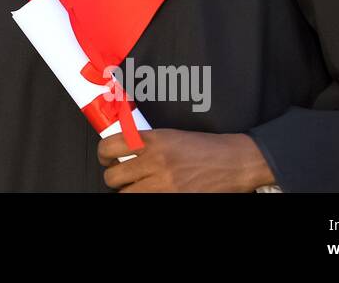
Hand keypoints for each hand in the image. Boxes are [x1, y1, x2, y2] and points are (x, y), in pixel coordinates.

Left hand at [98, 129, 275, 191]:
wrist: (235, 162)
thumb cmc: (207, 148)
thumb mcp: (170, 136)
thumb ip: (145, 143)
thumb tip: (122, 151)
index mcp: (153, 140)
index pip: (109, 146)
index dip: (103, 155)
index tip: (106, 158)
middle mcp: (155, 161)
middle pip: (113, 176)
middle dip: (115, 177)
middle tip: (122, 175)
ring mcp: (164, 184)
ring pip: (126, 194)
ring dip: (128, 191)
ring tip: (138, 187)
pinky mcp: (174, 199)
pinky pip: (147, 202)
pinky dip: (146, 198)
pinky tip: (153, 193)